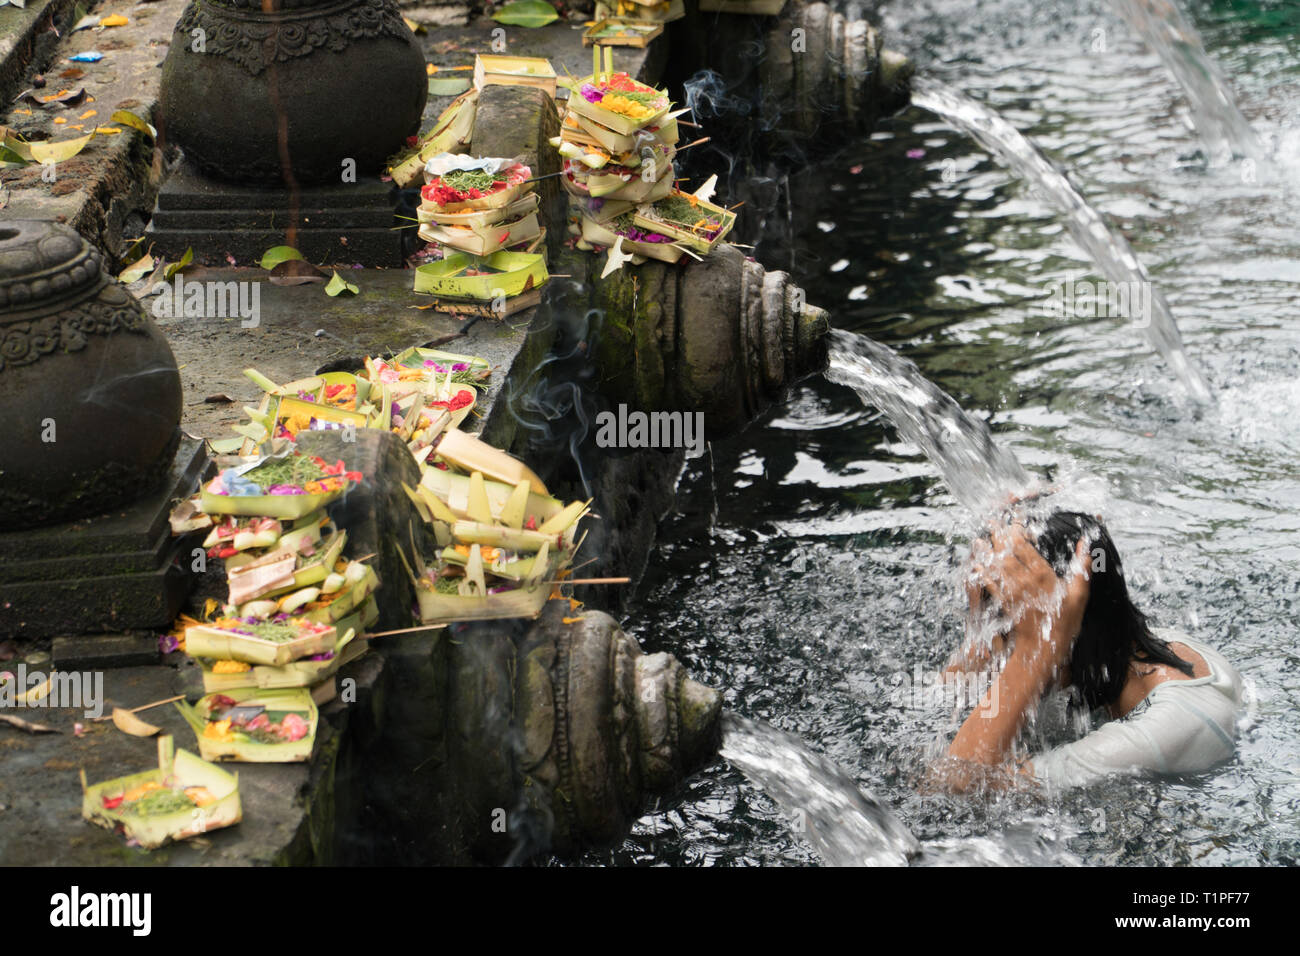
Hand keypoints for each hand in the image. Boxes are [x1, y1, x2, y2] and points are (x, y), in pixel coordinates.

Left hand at [969, 523, 1090, 658]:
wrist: (1045, 647)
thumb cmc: (1065, 621)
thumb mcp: (1080, 594)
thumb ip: (1082, 568)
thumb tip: (1086, 544)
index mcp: (1042, 575)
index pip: (1025, 547)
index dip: (1017, 530)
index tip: (1012, 518)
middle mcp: (1024, 581)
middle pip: (1007, 553)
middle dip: (997, 536)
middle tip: (990, 521)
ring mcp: (1012, 592)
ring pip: (995, 566)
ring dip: (986, 552)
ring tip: (978, 539)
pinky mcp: (1004, 603)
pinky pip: (990, 585)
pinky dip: (981, 574)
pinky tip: (976, 565)